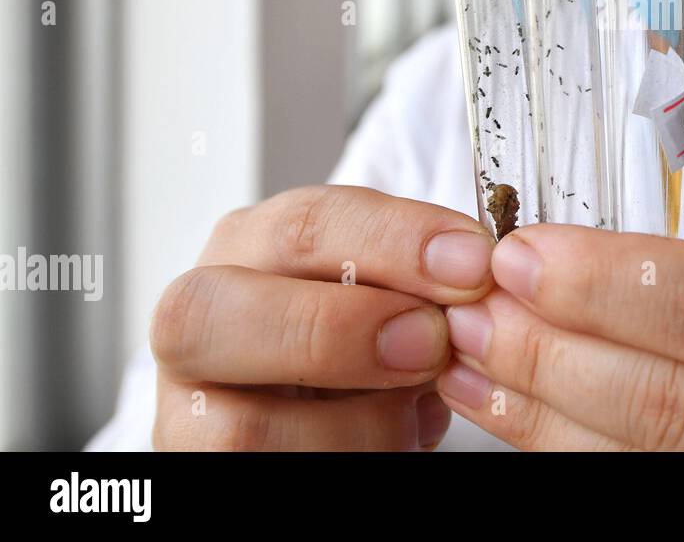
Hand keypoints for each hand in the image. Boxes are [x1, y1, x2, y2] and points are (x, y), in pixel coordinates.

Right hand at [150, 186, 493, 449]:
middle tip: (432, 345)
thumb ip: (421, 275)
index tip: (474, 265)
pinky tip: (395, 441)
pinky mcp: (201, 462)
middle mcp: (198, 314)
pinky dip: (344, 461)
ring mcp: (186, 402)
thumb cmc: (368, 324)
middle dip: (339, 330)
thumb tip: (482, 276)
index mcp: (253, 242)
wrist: (325, 394)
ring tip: (416, 413)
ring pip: (239, 427)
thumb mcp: (392, 282)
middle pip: (213, 312)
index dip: (394, 242)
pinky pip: (262, 475)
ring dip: (353, 425)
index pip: (304, 224)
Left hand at [437, 225, 683, 449]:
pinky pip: (660, 505)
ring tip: (473, 366)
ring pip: (654, 472)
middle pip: (676, 405)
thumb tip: (597, 268)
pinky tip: (533, 428)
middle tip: (472, 309)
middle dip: (552, 353)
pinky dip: (581, 464)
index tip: (524, 252)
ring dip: (545, 416)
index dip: (608, 283)